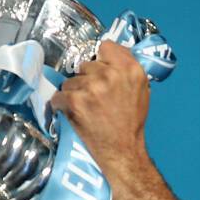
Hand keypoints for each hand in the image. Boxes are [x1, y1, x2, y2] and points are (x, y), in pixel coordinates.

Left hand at [51, 40, 150, 185]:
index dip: (101, 60)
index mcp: (130, 69)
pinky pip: (58, 97)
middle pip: (85, 65)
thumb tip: (107, 54)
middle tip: (94, 100)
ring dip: (74, 94)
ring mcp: (92, 87)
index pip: (106, 46)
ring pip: (70, 81)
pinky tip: (73, 116)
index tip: (99, 72)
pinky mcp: (75, 101)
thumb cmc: (131, 124)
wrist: (122, 153)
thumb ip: (126, 68)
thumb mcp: (141, 90)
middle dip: (86, 80)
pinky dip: (61, 107)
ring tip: (86, 111)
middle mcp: (111, 74)